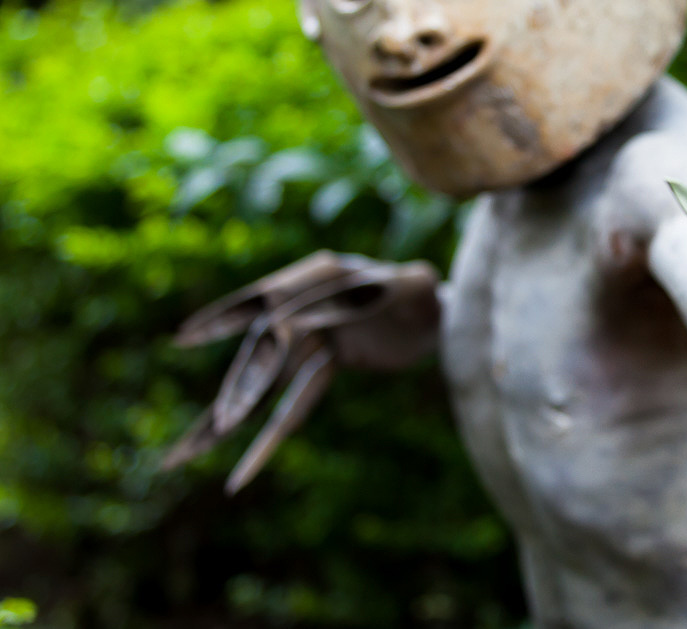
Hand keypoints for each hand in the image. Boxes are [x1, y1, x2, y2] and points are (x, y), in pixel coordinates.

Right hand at [162, 250, 439, 491]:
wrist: (444, 314)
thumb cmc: (429, 292)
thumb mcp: (414, 286)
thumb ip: (378, 289)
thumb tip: (338, 303)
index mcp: (323, 274)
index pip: (269, 298)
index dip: (227, 316)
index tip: (187, 337)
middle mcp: (308, 302)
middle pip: (264, 347)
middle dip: (243, 385)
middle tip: (223, 422)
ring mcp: (313, 333)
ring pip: (268, 378)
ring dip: (235, 414)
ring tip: (186, 453)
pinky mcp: (326, 360)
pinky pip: (295, 398)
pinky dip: (272, 432)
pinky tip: (246, 468)